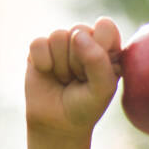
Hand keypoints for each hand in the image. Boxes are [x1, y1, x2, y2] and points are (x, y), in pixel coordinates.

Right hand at [25, 17, 123, 139]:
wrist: (58, 121)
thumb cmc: (87, 105)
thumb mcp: (102, 89)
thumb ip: (98, 62)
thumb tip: (78, 36)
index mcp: (109, 48)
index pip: (105, 26)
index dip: (99, 45)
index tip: (97, 69)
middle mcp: (86, 40)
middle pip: (80, 29)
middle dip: (79, 60)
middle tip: (80, 79)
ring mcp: (62, 42)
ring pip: (59, 35)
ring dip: (62, 64)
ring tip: (66, 78)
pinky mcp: (40, 46)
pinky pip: (39, 43)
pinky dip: (43, 63)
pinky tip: (48, 73)